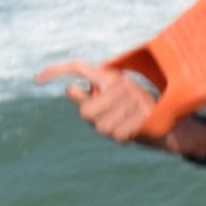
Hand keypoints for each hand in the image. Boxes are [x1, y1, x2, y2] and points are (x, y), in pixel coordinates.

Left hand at [35, 60, 174, 147]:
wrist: (169, 125)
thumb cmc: (132, 112)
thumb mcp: (108, 101)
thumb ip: (89, 97)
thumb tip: (68, 90)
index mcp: (110, 76)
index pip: (77, 68)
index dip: (54, 71)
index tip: (36, 79)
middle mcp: (119, 83)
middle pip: (85, 111)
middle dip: (92, 119)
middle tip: (108, 118)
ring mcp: (131, 100)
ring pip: (100, 126)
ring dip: (109, 130)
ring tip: (123, 123)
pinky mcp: (140, 116)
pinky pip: (116, 135)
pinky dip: (122, 137)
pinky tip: (132, 131)